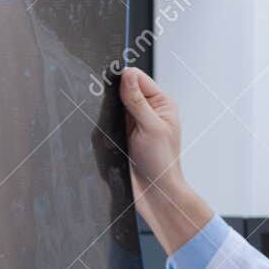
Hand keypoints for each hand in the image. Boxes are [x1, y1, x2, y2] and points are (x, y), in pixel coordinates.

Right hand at [120, 68, 211, 252]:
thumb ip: (137, 100)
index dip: (124, 78)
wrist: (154, 193)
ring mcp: (135, 124)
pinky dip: (106, 129)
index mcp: (162, 103)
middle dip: (114, 99)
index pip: (138, 78)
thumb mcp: (150, 127)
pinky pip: (109, 125)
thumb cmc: (161, 163)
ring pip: (113, 108)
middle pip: (125, 90)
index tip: (110, 85)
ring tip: (115, 132)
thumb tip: (126, 74)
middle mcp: (149, 111)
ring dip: (109, 117)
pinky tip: (110, 139)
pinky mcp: (124, 137)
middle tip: (115, 116)